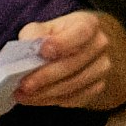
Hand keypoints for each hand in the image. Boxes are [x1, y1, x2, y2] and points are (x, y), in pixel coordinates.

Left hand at [11, 10, 125, 119]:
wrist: (82, 48)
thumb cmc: (60, 36)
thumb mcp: (47, 27)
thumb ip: (35, 33)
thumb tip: (27, 45)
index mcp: (89, 24)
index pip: (81, 33)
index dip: (62, 43)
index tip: (43, 52)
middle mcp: (99, 46)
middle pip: (73, 64)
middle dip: (46, 76)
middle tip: (24, 84)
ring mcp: (101, 69)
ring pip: (73, 85)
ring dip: (46, 93)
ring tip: (24, 95)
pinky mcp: (97, 87)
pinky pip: (75, 99)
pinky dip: (52, 101)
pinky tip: (36, 99)